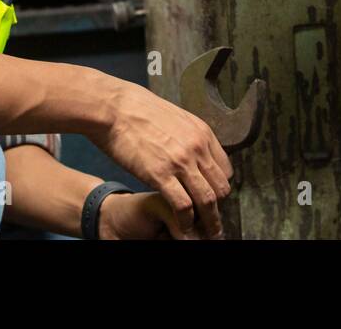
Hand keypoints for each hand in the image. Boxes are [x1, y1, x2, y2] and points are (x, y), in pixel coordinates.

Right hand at [88, 82, 232, 238]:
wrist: (114, 107)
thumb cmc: (138, 110)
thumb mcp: (175, 118)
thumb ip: (189, 137)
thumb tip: (194, 152)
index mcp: (202, 133)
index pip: (226, 170)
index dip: (219, 188)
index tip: (212, 198)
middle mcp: (197, 148)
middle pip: (221, 188)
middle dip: (217, 208)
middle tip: (211, 220)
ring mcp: (180, 162)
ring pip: (207, 200)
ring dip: (208, 221)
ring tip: (204, 233)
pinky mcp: (160, 175)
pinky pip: (183, 206)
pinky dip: (185, 221)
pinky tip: (182, 227)